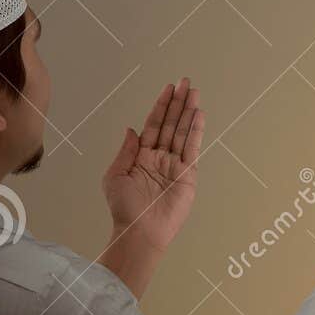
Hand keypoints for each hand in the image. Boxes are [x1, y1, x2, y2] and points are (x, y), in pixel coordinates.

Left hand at [99, 79, 203, 297]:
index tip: (168, 88)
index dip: (161, 106)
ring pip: (182, 132)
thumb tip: (132, 130)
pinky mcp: (187, 175)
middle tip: (185, 82)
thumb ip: (126, 151)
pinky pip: (192, 148)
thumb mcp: (115, 175)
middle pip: (170, 124)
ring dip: (188, 112)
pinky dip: (196, 131)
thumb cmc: (124, 208)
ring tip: (194, 92)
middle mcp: (160, 158)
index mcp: (142, 156)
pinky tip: (198, 115)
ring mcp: (175, 166)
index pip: (154, 125)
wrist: (139, 232)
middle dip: (178, 103)